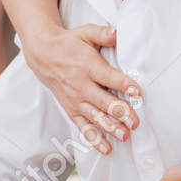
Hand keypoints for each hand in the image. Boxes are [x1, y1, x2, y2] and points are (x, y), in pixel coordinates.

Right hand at [19, 23, 139, 153]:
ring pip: (95, 117)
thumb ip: (103, 33)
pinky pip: (83, 127)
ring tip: (124, 136)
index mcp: (87, 66)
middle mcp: (81, 85)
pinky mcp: (71, 109)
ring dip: (110, 128)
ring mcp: (76, 100)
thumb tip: (118, 32)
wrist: (42, 54)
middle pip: (103, 101)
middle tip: (135, 122)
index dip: (123, 84)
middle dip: (120, 112)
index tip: (137, 91)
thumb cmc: (69, 43)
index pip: (108, 77)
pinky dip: (94, 139)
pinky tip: (107, 149)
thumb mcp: (85, 32)